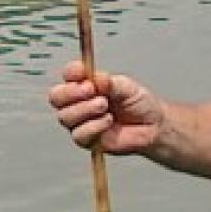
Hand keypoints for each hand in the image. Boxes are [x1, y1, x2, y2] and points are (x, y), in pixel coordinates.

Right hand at [48, 59, 163, 153]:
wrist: (153, 126)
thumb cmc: (139, 104)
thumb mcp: (127, 87)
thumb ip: (110, 83)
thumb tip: (96, 78)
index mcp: (86, 85)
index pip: (68, 75)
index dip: (71, 72)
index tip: (82, 71)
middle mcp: (79, 102)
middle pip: (56, 97)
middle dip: (71, 92)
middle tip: (92, 90)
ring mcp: (80, 122)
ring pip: (65, 116)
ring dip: (85, 109)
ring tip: (105, 105)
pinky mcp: (86, 140)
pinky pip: (79, 134)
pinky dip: (94, 126)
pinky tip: (108, 120)